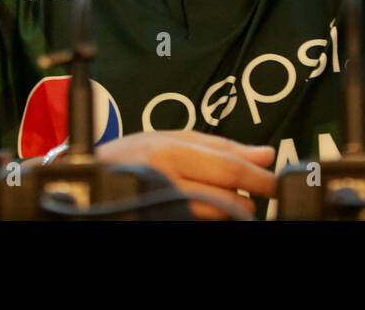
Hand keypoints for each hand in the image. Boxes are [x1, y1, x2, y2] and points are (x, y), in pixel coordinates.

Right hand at [94, 130, 276, 218]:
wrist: (88, 184)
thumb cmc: (130, 158)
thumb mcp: (169, 139)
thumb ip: (220, 146)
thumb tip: (266, 154)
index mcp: (169, 152)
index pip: (230, 168)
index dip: (260, 178)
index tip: (276, 183)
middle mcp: (165, 181)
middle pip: (228, 197)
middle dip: (244, 197)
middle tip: (244, 193)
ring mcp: (163, 208)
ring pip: (217, 216)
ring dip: (226, 210)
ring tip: (211, 197)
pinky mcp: (162, 222)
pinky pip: (199, 225)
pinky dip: (209, 219)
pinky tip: (199, 208)